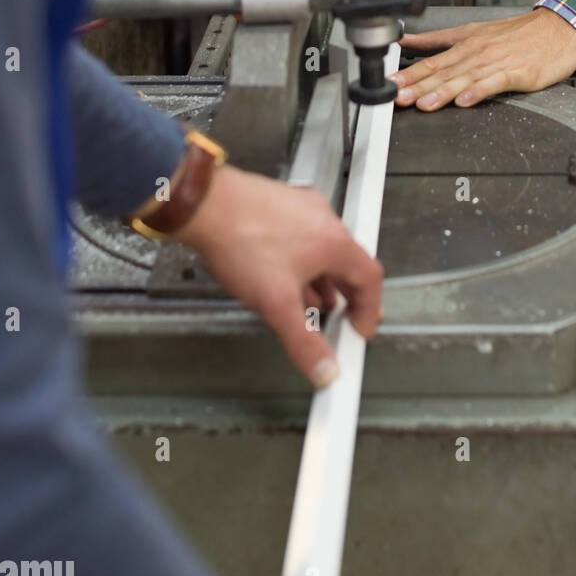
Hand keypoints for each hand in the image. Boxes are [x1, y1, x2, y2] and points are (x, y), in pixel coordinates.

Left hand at [174, 166, 382, 387]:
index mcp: (335, 242)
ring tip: (310, 305)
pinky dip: (303, 262)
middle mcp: (325, 219)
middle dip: (345, 297)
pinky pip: (304, 237)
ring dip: (323, 280)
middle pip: (350, 262)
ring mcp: (303, 207)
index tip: (360, 330)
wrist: (204, 203)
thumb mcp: (276, 303)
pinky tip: (283, 276)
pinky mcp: (281, 202)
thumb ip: (303, 341)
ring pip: (325, 250)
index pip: (370, 278)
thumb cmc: (242, 245)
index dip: (369, 309)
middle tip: (338, 321)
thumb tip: (327, 372)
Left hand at [393, 8, 575, 110]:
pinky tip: (465, 101)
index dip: (409, 73)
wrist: (559, 27)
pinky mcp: (518, 72)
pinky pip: (495, 82)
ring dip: (442, 92)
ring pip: (465, 78)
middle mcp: (478, 52)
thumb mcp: (474, 30)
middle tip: (397, 97)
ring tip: (423, 104)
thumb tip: (406, 40)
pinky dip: (479, 91)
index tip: (389, 83)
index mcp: (466, 44)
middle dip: (418, 86)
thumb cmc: (519, 33)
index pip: (432, 61)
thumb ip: (438, 38)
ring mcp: (497, 62)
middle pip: (443, 71)